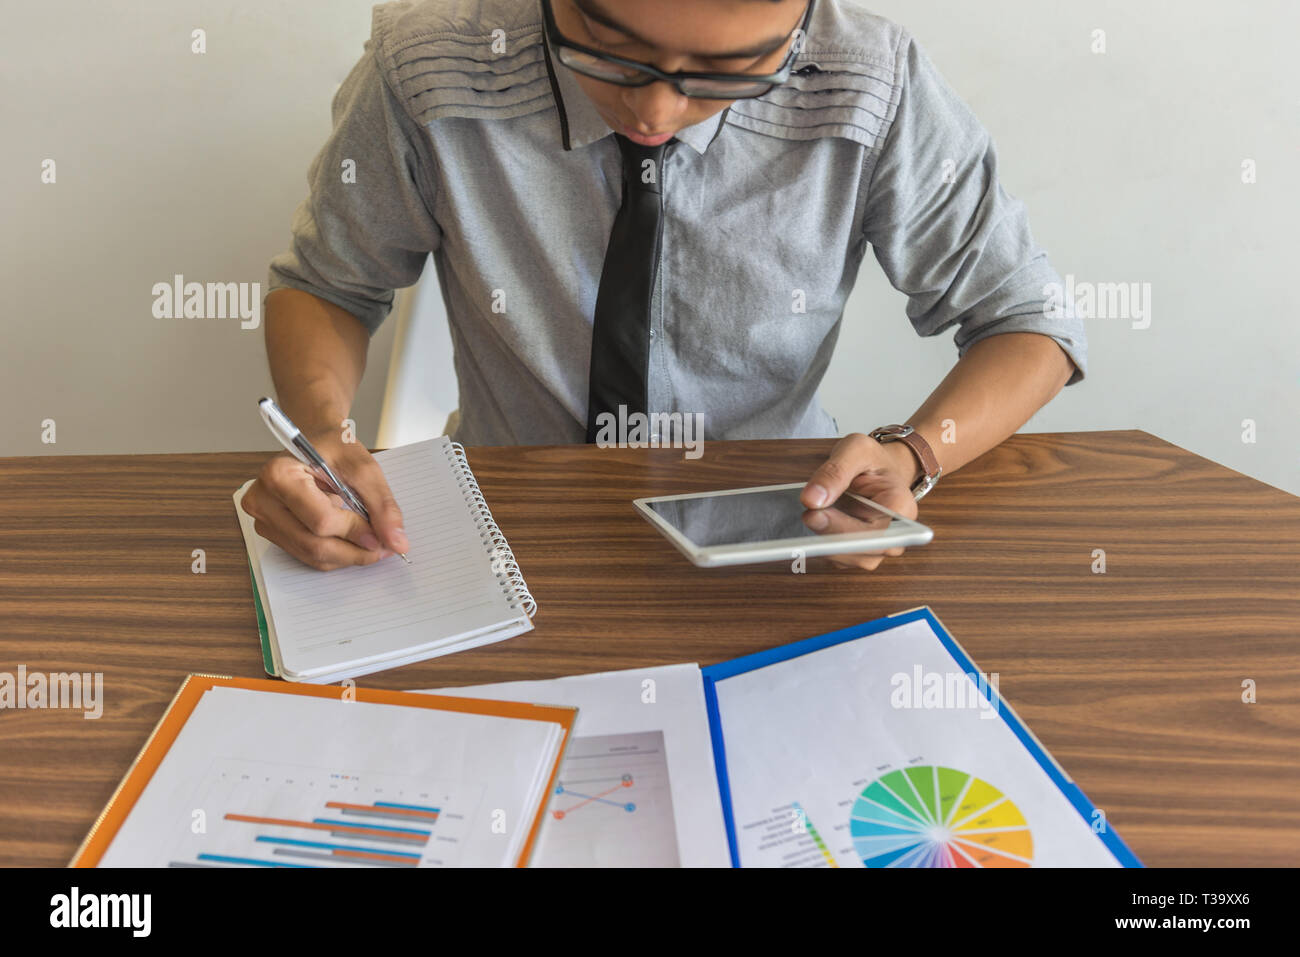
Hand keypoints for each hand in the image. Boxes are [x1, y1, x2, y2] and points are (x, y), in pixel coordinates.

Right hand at [240, 427, 408, 570]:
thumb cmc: (334, 448)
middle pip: (313, 543)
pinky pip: (306, 554)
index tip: (382, 536)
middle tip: (384, 548)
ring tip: (372, 545)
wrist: (316, 443)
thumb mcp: (363, 468)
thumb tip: (396, 541)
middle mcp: (262, 500)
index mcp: (280, 475)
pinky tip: (352, 543)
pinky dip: (334, 555)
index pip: (320, 519)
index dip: (355, 532)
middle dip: (354, 551)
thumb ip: (381, 505)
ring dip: (346, 556)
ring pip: (310, 555)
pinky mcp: (271, 531)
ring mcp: (263, 518)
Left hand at [799, 433, 919, 569]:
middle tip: (807, 515)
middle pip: (863, 551)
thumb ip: (835, 471)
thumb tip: (812, 500)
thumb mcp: (856, 450)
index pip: (879, 532)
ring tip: (809, 515)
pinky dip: (818, 542)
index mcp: (901, 508)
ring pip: (846, 557)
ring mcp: (875, 546)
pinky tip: (811, 523)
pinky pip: (834, 555)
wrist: (876, 470)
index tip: (819, 516)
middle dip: (830, 536)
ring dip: (822, 540)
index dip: (849, 531)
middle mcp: (894, 534)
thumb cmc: (871, 460)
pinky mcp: (855, 551)